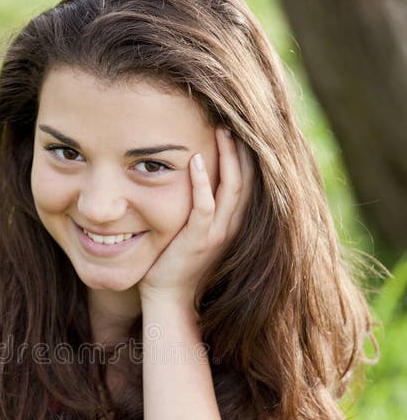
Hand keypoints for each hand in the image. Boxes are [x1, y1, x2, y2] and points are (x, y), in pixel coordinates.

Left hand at [138, 127, 253, 306]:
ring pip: (233, 188)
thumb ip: (201, 208)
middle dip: (244, 148)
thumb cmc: (176, 265)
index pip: (250, 183)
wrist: (168, 299)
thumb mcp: (195, 232)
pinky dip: (203, 182)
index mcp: (233, 224)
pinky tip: (197, 160)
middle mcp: (232, 227)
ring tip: (222, 130)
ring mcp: (217, 234)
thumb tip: (194, 177)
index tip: (241, 129)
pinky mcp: (199, 240)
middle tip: (234, 120)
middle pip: (249, 180)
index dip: (249, 156)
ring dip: (228, 157)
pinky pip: (206, 206)